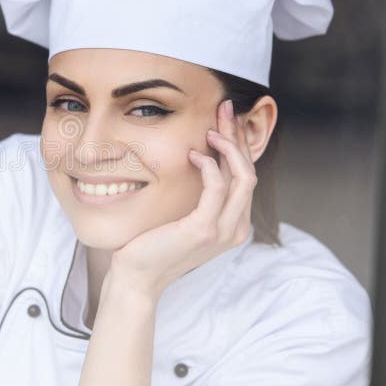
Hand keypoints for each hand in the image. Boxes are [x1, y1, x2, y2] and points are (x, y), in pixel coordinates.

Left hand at [106, 98, 256, 299]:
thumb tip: (199, 158)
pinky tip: (193, 153)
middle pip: (249, 171)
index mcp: (234, 224)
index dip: (239, 144)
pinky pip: (216, 187)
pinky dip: (208, 165)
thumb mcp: (183, 215)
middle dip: (238, 136)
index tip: (227, 119)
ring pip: (242, 176)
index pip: (246, 176)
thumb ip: (198, 194)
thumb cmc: (153, 244)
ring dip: (229, 146)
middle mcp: (236, 228)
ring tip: (211, 128)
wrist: (137, 276)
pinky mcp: (204, 229)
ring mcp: (224, 231)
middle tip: (224, 108)